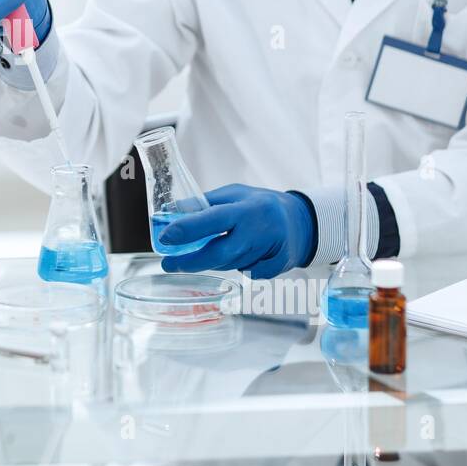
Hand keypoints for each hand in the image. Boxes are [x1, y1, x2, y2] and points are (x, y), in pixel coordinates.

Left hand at [156, 184, 316, 279]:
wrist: (301, 222)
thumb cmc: (260, 205)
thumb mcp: (234, 194)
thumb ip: (204, 203)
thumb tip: (171, 212)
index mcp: (246, 208)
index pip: (213, 220)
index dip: (187, 230)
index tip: (165, 237)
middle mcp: (259, 231)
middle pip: (219, 253)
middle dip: (191, 261)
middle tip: (168, 264)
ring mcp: (269, 252)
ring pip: (228, 264)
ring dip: (212, 261)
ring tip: (210, 249)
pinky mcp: (274, 269)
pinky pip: (243, 272)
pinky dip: (234, 264)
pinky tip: (240, 253)